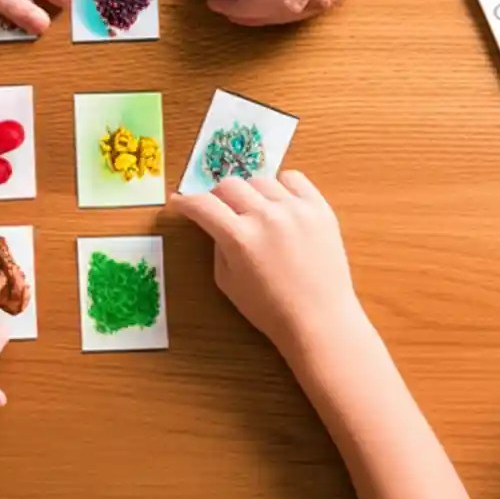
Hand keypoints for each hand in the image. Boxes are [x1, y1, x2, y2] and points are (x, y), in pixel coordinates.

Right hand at [169, 172, 361, 350]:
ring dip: (249, 194)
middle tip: (219, 212)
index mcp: (239, 238)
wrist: (319, 319)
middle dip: (216, 197)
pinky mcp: (319, 207)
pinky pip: (293, 179)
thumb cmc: (269, 308)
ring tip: (254, 213)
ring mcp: (295, 209)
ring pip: (260, 180)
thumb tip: (216, 222)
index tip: (180, 202)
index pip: (202, 205)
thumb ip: (218, 246)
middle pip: (229, 185)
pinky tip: (280, 205)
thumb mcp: (227, 282)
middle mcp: (266, 216)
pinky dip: (281, 188)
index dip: (185, 202)